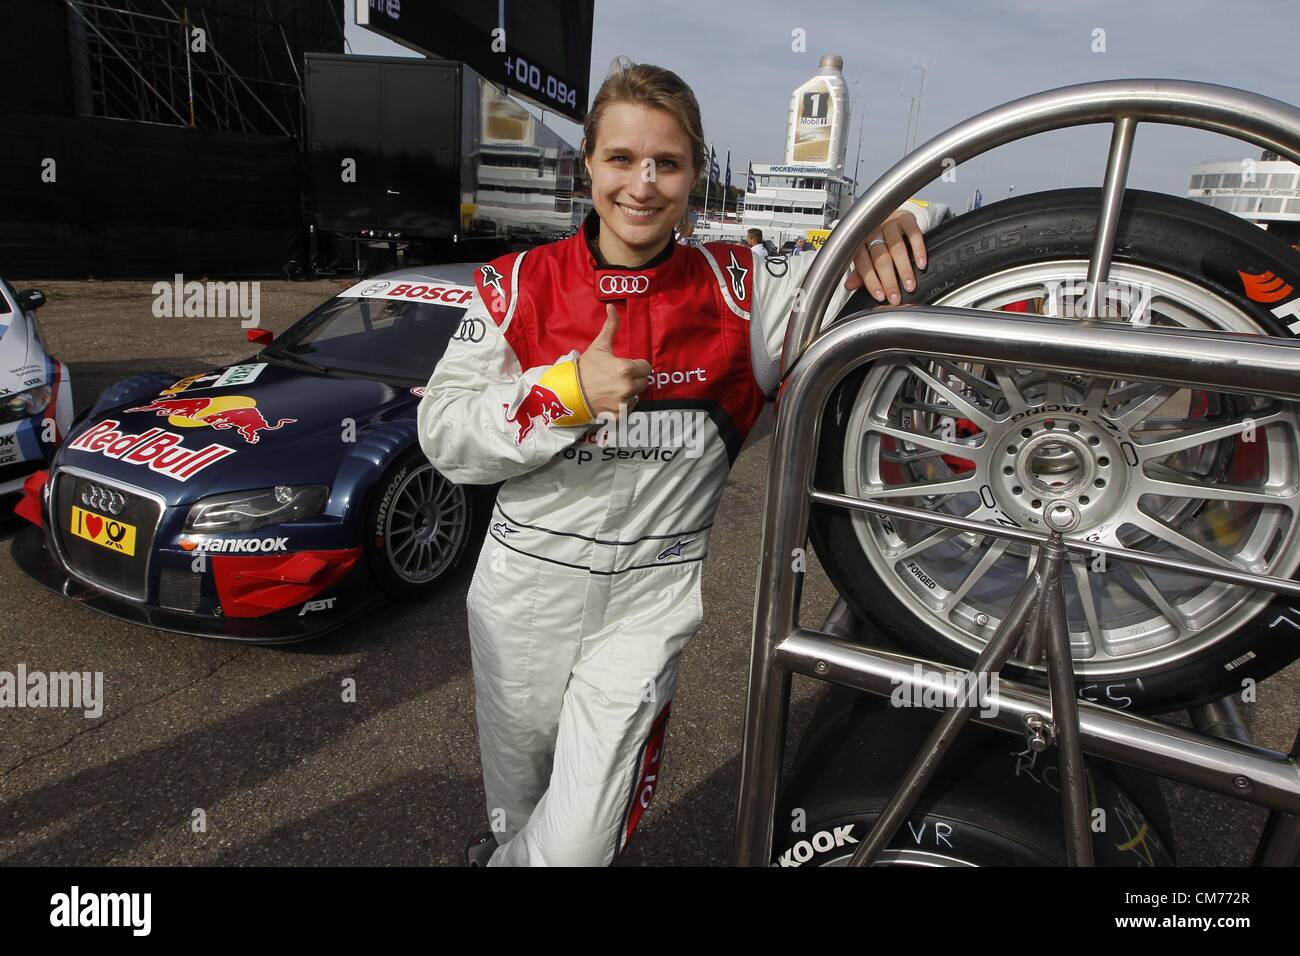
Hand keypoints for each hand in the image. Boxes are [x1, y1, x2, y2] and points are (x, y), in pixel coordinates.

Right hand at [576, 304, 651, 419]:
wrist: (569, 392)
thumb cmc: (585, 368)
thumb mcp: (599, 346)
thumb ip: (610, 326)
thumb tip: (611, 306)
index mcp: (626, 369)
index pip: (646, 367)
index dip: (637, 365)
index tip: (625, 366)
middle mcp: (628, 387)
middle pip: (643, 382)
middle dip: (634, 378)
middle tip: (618, 377)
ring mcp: (623, 403)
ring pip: (637, 395)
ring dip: (630, 391)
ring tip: (614, 387)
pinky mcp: (619, 415)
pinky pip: (630, 408)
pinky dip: (623, 404)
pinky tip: (611, 398)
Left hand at [845, 208, 927, 304]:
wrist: (885, 208)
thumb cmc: (875, 236)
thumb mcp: (865, 251)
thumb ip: (859, 270)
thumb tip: (849, 286)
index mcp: (859, 240)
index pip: (863, 263)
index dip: (871, 281)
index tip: (880, 296)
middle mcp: (873, 230)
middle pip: (880, 258)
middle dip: (889, 280)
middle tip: (896, 297)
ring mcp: (890, 222)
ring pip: (897, 248)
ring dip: (904, 269)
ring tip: (909, 285)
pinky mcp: (906, 218)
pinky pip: (913, 234)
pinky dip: (918, 250)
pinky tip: (921, 264)